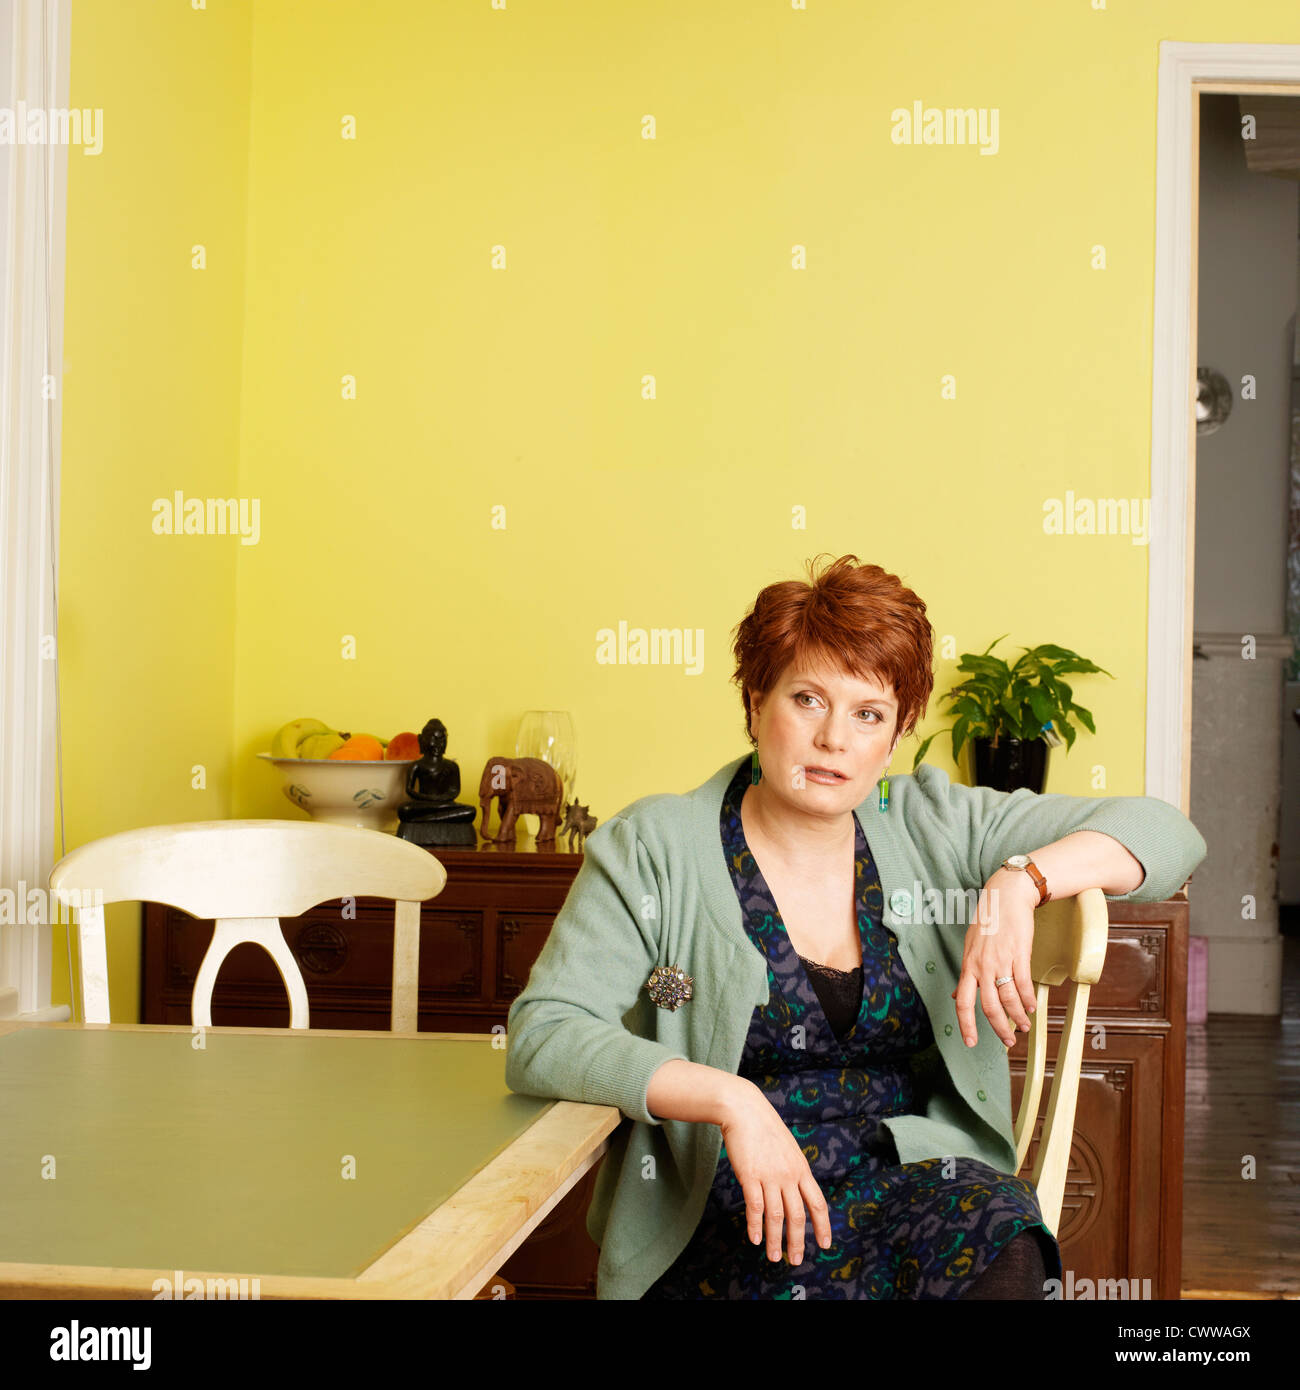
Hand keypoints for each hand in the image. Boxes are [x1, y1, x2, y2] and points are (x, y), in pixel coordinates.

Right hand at [719, 1083, 832, 1267]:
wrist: (744, 1109)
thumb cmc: (764, 1128)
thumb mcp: (788, 1149)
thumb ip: (793, 1170)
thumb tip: (795, 1190)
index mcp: (801, 1169)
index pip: (817, 1203)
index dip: (822, 1226)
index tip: (824, 1244)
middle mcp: (789, 1175)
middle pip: (798, 1216)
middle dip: (797, 1241)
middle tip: (796, 1260)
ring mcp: (770, 1175)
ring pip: (776, 1216)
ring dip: (776, 1240)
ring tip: (774, 1257)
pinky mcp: (750, 1175)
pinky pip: (755, 1206)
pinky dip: (755, 1225)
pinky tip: (755, 1238)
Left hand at [950, 867, 1038, 1048]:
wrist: (1005, 897)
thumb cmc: (987, 921)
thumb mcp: (969, 947)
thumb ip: (966, 974)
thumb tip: (955, 995)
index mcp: (968, 966)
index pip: (962, 1002)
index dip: (966, 1025)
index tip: (970, 1043)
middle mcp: (982, 966)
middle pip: (989, 1007)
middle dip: (999, 1029)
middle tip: (1008, 1041)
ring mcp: (1000, 960)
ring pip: (1008, 999)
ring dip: (1018, 1017)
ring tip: (1023, 1026)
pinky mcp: (1019, 954)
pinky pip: (1024, 984)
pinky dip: (1028, 1000)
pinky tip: (1031, 1007)